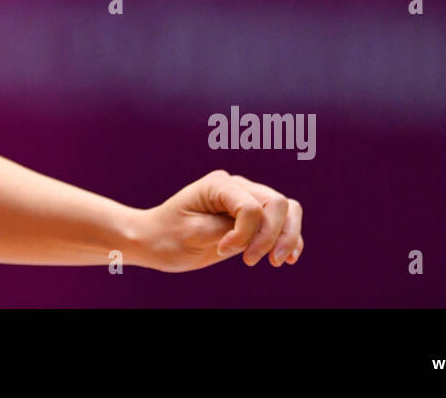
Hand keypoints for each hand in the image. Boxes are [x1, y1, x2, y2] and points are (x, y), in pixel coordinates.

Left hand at [130, 169, 303, 271]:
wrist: (155, 241)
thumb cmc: (168, 236)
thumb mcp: (194, 234)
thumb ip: (228, 230)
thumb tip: (260, 227)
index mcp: (217, 185)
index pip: (251, 206)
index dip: (245, 233)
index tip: (222, 250)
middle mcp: (235, 186)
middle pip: (277, 204)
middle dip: (272, 236)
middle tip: (251, 261)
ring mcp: (245, 199)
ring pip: (287, 209)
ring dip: (287, 237)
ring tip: (276, 262)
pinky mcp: (251, 216)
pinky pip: (283, 220)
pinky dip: (290, 237)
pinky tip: (289, 258)